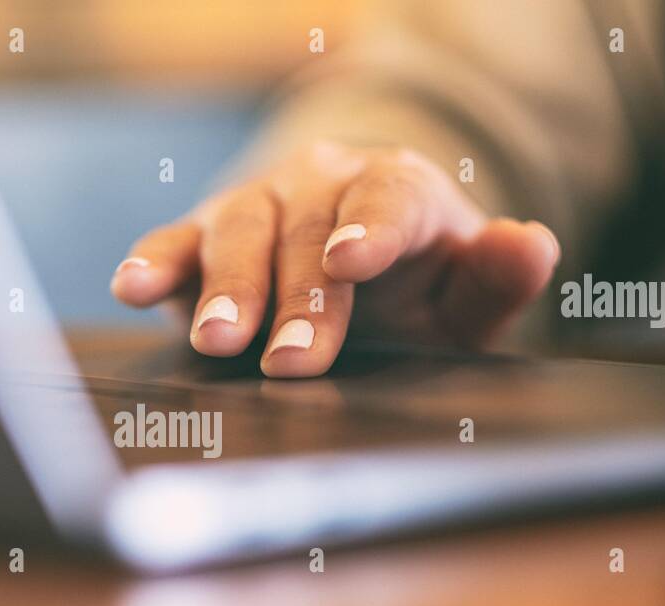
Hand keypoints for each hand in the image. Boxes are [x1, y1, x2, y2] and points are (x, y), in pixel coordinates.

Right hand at [109, 141, 559, 377]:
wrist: (347, 262)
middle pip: (307, 227)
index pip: (389, 198)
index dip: (371, 228)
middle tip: (292, 360)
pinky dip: (153, 263)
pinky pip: (174, 243)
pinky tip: (132, 288)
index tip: (352, 262)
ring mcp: (259, 206)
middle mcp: (322, 185)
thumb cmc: (411, 292)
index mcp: (396, 192)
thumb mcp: (463, 298)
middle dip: (297, 295)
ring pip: (239, 230)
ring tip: (217, 339)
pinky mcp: (202, 236)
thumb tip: (532, 244)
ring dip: (227, 285)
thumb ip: (496, 279)